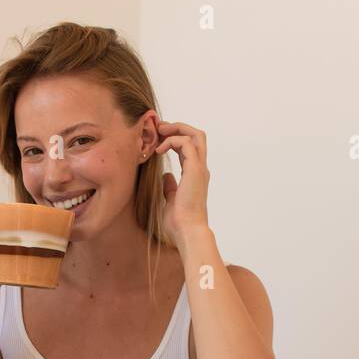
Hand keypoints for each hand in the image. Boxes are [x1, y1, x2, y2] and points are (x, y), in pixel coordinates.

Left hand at [154, 120, 210, 239]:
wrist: (188, 231)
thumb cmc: (180, 221)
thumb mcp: (171, 200)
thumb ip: (170, 187)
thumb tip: (166, 177)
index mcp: (195, 175)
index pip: (190, 147)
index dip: (175, 138)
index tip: (159, 139)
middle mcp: (200, 169)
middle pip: (197, 135)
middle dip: (178, 127)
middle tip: (160, 129)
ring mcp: (199, 168)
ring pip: (195, 135)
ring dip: (176, 130)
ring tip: (159, 133)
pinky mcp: (195, 169)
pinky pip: (185, 143)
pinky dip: (172, 141)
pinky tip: (159, 150)